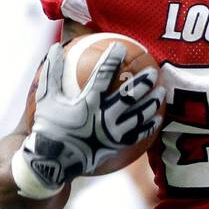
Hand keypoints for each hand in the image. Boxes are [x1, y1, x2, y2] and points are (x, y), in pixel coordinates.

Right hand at [14, 42, 163, 195]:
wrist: (54, 161)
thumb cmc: (48, 127)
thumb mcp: (46, 98)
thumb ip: (52, 72)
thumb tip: (55, 47)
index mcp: (87, 104)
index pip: (102, 76)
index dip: (112, 59)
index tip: (120, 47)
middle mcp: (103, 118)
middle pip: (129, 97)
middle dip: (143, 83)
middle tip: (153, 71)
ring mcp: (112, 134)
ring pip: (138, 116)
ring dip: (151, 103)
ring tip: (162, 91)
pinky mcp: (117, 146)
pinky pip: (138, 135)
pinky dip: (149, 126)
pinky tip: (158, 118)